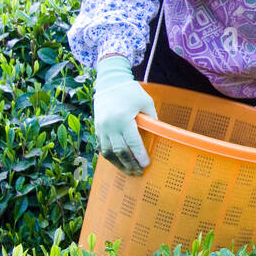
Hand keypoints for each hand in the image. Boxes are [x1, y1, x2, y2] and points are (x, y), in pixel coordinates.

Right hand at [93, 55, 157, 174]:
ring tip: (129, 172)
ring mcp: (101, 128)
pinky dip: (110, 157)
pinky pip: (102, 147)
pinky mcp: (97, 128)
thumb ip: (151, 119)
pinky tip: (118, 163)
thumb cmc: (131, 92)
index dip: (139, 155)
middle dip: (130, 164)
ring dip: (119, 164)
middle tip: (139, 173)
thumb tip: (158, 134)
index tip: (146, 164)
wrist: (109, 83)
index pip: (132, 142)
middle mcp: (110, 125)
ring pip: (108, 152)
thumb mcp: (146, 102)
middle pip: (120, 151)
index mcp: (123, 118)